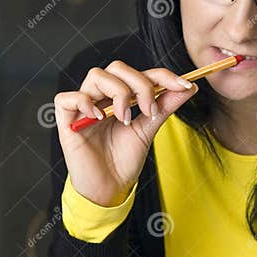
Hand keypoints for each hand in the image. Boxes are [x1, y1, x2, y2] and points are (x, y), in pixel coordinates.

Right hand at [54, 61, 198, 206]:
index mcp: (122, 96)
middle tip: (150, 111)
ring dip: (118, 93)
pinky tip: (99, 117)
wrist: (109, 188)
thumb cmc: (124, 160)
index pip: (141, 73)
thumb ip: (166, 106)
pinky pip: (67, 98)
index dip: (162, 75)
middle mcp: (102, 97)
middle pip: (118, 68)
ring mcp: (84, 106)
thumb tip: (190, 87)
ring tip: (125, 119)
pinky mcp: (67, 121)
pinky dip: (85, 101)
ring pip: (96, 76)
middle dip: (140, 85)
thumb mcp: (149, 129)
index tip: (184, 86)